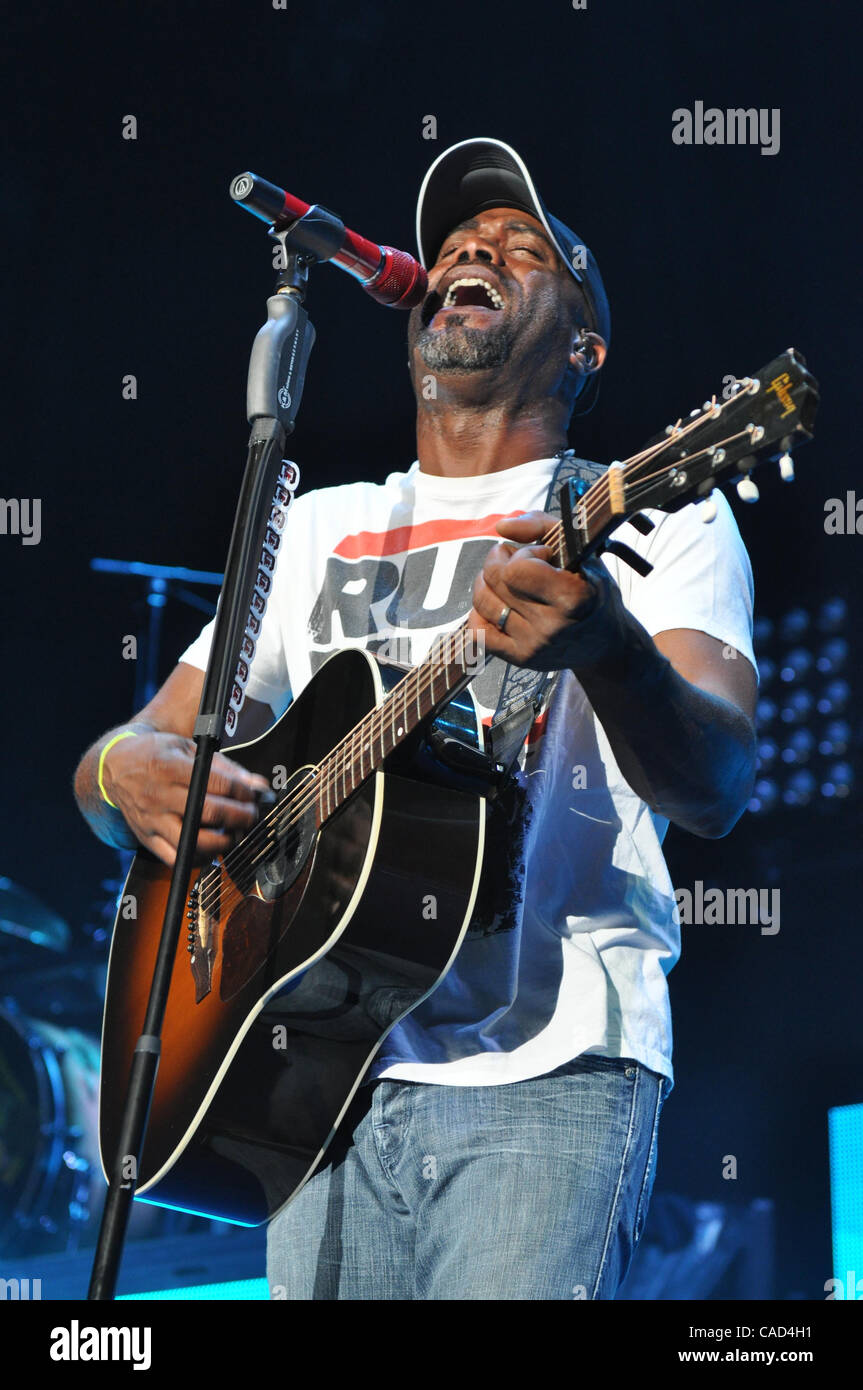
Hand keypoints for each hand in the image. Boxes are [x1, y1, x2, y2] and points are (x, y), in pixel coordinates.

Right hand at [102, 731, 270, 865]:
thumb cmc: (156, 754)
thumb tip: (258, 786)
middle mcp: (159, 795)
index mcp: (171, 767)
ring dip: (223, 842)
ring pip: (193, 842)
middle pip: (209, 813)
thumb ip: (224, 767)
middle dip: (240, 817)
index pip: (218, 784)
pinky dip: (198, 858)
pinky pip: (175, 859)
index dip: (243, 792)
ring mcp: (152, 819)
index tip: (254, 794)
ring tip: (233, 833)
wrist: (114, 767)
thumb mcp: (189, 749)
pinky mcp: (146, 837)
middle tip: (250, 816)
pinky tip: (211, 848)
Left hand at [468, 510, 630, 672]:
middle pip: (495, 580)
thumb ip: (541, 524)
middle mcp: (552, 625)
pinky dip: (480, 612)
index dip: (524, 554)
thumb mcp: (578, 548)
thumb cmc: (590, 588)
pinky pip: (477, 631)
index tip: (540, 555)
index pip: (517, 569)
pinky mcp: (519, 659)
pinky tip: (498, 604)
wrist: (604, 642)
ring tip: (506, 580)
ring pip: (482, 601)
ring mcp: (533, 645)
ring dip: (486, 582)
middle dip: (500, 560)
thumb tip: (501, 526)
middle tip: (516, 560)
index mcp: (573, 597)